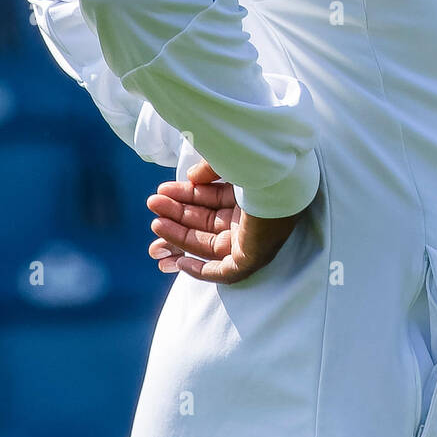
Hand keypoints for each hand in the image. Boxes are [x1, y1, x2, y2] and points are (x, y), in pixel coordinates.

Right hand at [147, 160, 297, 283]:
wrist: (284, 178)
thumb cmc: (262, 166)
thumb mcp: (230, 163)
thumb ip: (210, 170)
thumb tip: (191, 177)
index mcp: (251, 194)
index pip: (212, 200)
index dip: (186, 196)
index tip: (162, 190)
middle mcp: (252, 218)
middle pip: (206, 222)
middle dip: (177, 214)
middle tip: (153, 204)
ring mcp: (253, 239)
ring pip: (208, 244)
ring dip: (180, 236)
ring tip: (156, 222)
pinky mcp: (253, 258)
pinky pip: (225, 273)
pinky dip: (202, 271)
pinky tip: (179, 261)